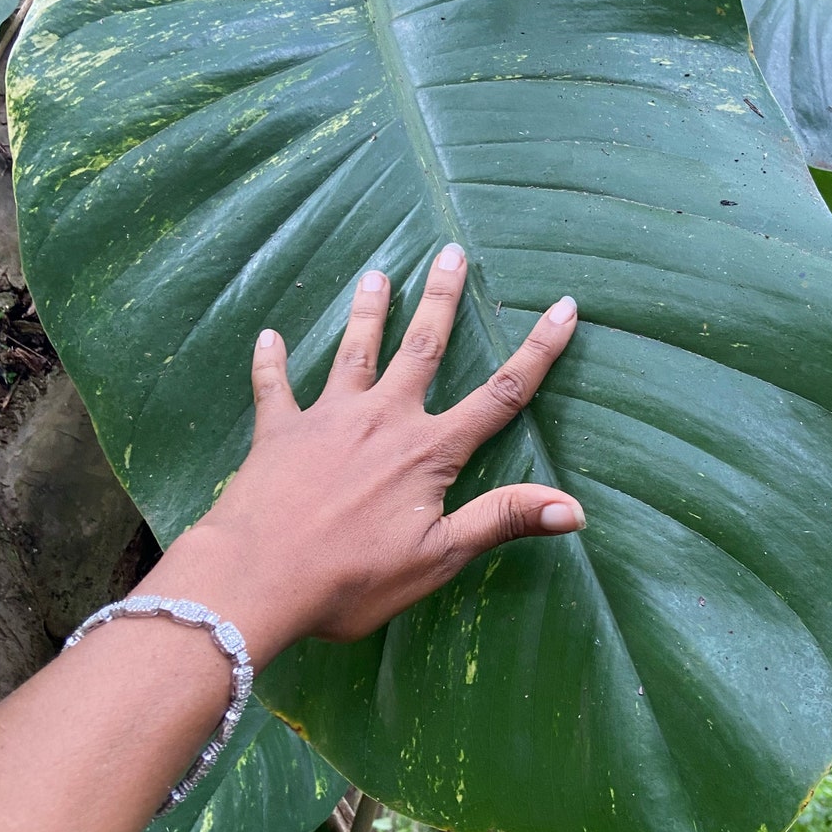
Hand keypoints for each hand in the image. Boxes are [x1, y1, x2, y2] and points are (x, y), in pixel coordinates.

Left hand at [142, 243, 583, 666]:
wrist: (256, 579)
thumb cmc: (351, 578)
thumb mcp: (440, 557)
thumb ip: (502, 520)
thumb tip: (574, 509)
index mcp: (427, 451)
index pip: (499, 396)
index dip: (537, 351)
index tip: (563, 308)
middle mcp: (382, 419)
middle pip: (421, 349)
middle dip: (441, 299)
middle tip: (451, 252)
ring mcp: (327, 420)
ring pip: (354, 352)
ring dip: (368, 312)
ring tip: (377, 274)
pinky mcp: (278, 433)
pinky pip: (274, 388)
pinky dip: (271, 361)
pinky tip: (268, 337)